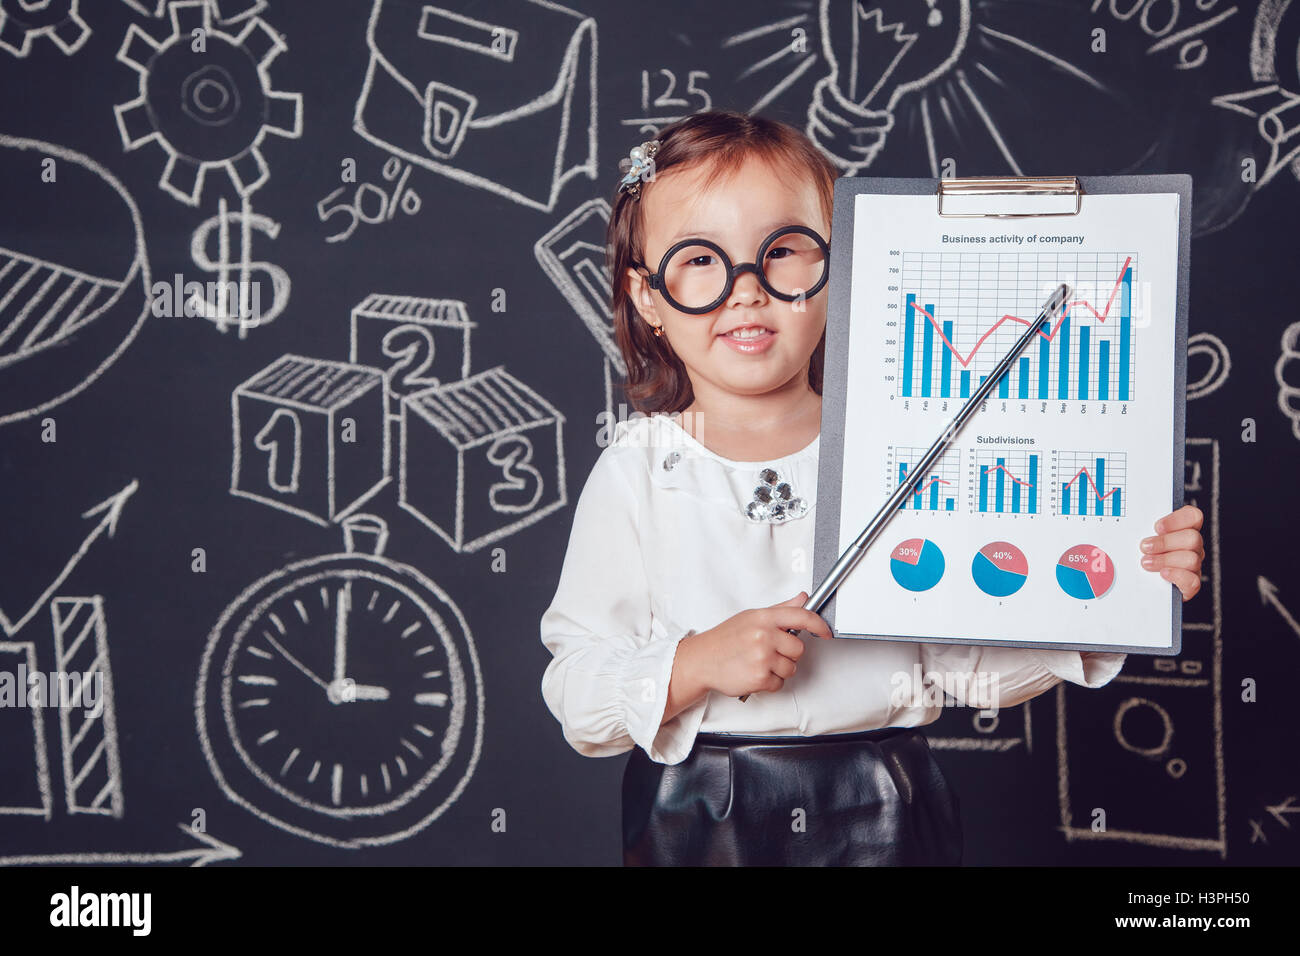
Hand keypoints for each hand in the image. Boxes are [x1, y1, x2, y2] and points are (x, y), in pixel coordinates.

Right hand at [682, 591, 832, 698]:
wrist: (701, 660)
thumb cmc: (725, 639)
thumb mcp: (751, 618)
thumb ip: (780, 609)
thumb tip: (802, 598)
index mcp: (764, 618)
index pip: (801, 616)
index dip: (819, 625)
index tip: (826, 632)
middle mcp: (764, 635)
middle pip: (799, 649)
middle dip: (788, 654)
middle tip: (769, 652)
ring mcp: (762, 657)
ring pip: (791, 668)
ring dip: (778, 670)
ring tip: (759, 663)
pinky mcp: (759, 677)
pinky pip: (779, 683)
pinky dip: (769, 683)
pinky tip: (754, 673)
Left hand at [1139, 504, 1203, 600]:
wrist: (1138, 586)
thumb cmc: (1137, 555)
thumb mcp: (1136, 539)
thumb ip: (1138, 529)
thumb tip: (1127, 524)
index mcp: (1183, 530)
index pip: (1193, 517)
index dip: (1177, 520)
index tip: (1157, 527)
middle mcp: (1192, 547)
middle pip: (1193, 538)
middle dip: (1165, 542)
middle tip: (1144, 547)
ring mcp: (1193, 566)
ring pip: (1192, 559)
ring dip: (1166, 560)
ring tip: (1146, 563)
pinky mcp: (1189, 585)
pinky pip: (1192, 581)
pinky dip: (1177, 576)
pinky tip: (1162, 574)